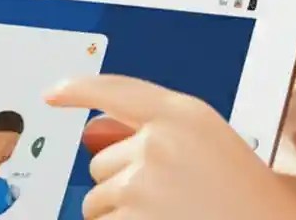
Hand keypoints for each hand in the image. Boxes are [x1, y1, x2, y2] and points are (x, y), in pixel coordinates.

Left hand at [48, 75, 295, 219]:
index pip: (115, 89)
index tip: (53, 94)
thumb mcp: (206, 145)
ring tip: (172, 215)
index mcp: (183, 113)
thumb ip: (151, 132)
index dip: (78, 89)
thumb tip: (91, 135)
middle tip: (172, 197)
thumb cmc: (243, 193)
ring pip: (97, 200)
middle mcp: (159, 141)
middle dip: (124, 183)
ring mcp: (143, 183)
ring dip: (123, 214)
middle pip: (100, 161)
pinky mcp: (133, 219)